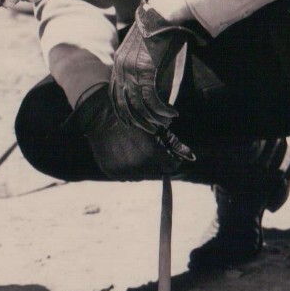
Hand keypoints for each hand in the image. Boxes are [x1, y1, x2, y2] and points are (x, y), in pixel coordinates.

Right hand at [71, 83, 194, 179]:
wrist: (100, 114)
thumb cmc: (131, 114)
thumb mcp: (155, 124)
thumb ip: (172, 142)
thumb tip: (190, 156)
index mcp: (152, 152)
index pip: (170, 166)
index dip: (171, 160)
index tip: (168, 155)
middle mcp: (138, 165)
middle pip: (156, 172)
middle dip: (156, 163)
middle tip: (149, 150)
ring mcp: (123, 170)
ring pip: (140, 176)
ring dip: (142, 168)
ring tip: (135, 151)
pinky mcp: (111, 172)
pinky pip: (126, 176)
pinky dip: (128, 169)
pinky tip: (124, 155)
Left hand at [110, 0, 197, 132]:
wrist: (162, 14)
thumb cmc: (155, 30)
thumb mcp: (140, 48)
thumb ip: (136, 64)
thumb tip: (145, 81)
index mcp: (118, 64)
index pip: (115, 95)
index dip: (123, 112)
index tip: (132, 122)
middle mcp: (122, 69)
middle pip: (125, 104)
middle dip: (138, 121)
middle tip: (151, 129)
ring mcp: (134, 71)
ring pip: (140, 105)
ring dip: (153, 118)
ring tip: (165, 123)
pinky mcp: (148, 71)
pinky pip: (153, 99)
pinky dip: (163, 110)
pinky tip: (172, 114)